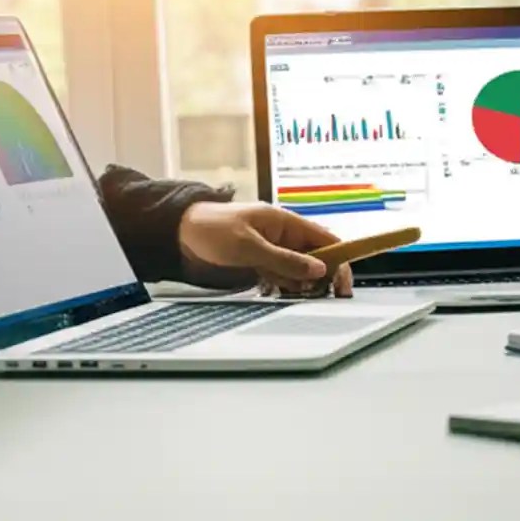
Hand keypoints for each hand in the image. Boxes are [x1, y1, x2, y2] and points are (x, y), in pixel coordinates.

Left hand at [178, 202, 352, 297]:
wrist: (176, 234)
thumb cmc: (211, 229)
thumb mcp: (249, 246)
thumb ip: (285, 259)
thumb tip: (319, 269)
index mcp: (286, 223)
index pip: (326, 240)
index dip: (340, 260)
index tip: (343, 284)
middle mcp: (284, 237)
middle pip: (317, 259)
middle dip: (322, 278)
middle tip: (320, 297)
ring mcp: (273, 252)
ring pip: (300, 272)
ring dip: (301, 286)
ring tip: (292, 295)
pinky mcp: (261, 266)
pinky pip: (282, 280)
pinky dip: (284, 289)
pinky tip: (276, 294)